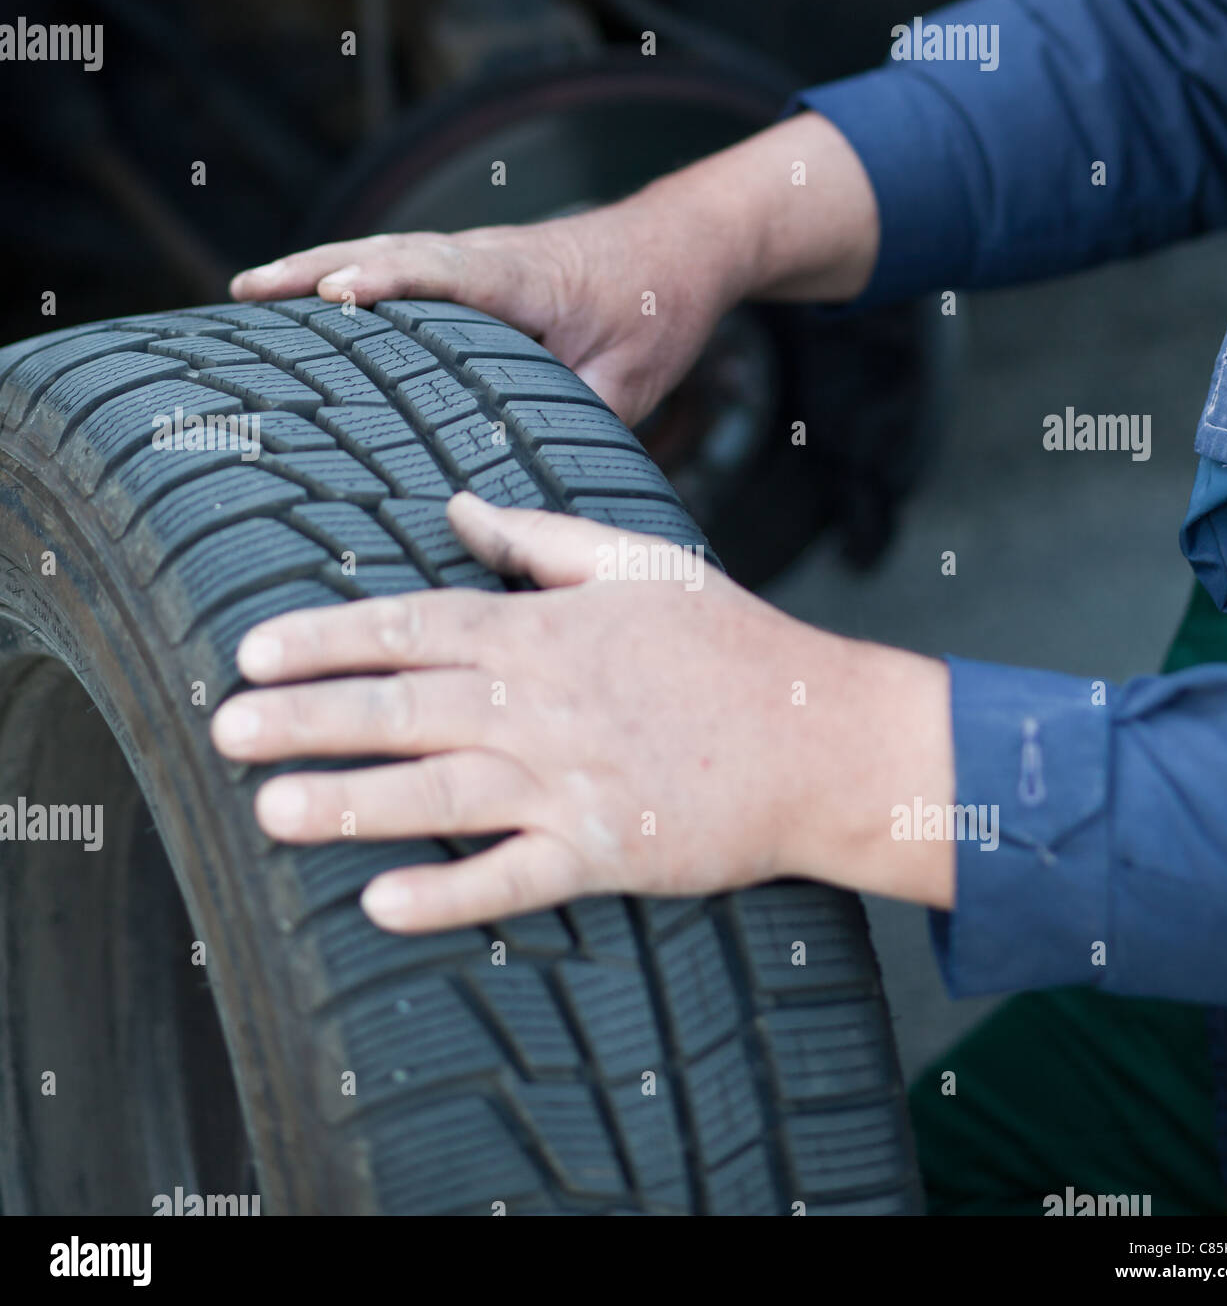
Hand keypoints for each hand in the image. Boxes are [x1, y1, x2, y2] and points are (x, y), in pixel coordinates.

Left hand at [210, 494, 952, 932]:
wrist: (820, 736)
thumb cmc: (730, 641)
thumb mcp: (637, 560)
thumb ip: (537, 533)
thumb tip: (455, 504)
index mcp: (545, 631)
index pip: (415, 626)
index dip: (328, 638)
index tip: (255, 651)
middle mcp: (544, 704)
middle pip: (406, 707)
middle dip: (309, 717)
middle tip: (223, 730)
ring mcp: (573, 781)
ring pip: (441, 790)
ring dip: (351, 802)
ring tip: (269, 809)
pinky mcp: (607, 850)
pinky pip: (514, 875)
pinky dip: (450, 892)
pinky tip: (382, 904)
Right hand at [230, 113, 878, 426]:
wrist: (686, 247)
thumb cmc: (661, 308)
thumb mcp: (632, 380)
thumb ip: (574, 423)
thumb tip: (517, 480)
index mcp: (526, 277)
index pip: (445, 272)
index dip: (387, 280)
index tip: (331, 296)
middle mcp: (491, 256)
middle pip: (392, 252)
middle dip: (315, 270)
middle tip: (244, 292)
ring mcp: (479, 258)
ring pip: (389, 254)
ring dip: (321, 267)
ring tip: (250, 294)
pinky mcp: (478, 271)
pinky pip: (406, 269)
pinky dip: (355, 276)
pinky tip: (317, 304)